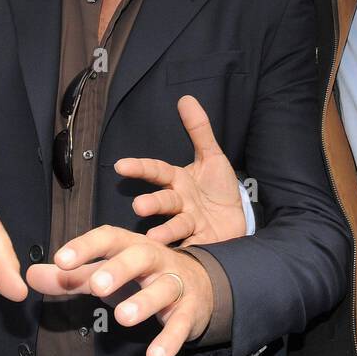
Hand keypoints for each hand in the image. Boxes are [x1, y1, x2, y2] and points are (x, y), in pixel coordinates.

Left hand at [25, 225, 213, 355]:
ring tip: (124, 317)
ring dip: (144, 302)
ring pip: (163, 288)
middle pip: (139, 256)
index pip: (108, 239)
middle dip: (119, 269)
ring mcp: (175, 284)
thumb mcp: (107, 273)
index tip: (61, 259)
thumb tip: (31, 275)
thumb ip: (72, 276)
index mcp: (131, 246)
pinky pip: (180, 324)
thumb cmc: (143, 276)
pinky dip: (169, 340)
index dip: (85, 247)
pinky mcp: (189, 310)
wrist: (200, 285)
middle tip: (96, 285)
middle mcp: (156, 259)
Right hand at [115, 94, 245, 246]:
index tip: (121, 165)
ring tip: (153, 238)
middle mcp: (180, 203)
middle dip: (152, 203)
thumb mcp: (213, 157)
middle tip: (139, 206)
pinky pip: (191, 247)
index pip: (157, 171)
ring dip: (164, 232)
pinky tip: (175, 257)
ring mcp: (189, 224)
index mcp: (179, 181)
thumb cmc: (218, 189)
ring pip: (175, 226)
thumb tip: (186, 99)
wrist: (236, 220)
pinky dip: (183, 252)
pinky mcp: (200, 243)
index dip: (140, 168)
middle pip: (164, 201)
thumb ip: (199, 130)